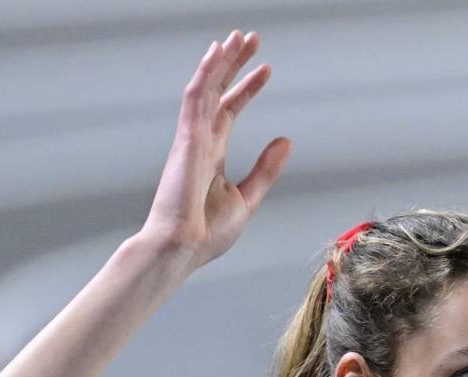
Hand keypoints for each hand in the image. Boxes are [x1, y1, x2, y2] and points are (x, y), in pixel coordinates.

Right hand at [140, 30, 291, 270]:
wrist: (182, 248)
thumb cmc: (206, 234)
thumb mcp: (247, 198)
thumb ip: (265, 169)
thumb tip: (285, 141)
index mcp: (212, 157)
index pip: (230, 112)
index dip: (247, 88)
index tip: (265, 70)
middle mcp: (200, 143)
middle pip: (218, 93)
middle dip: (234, 65)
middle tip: (251, 39)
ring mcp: (192, 140)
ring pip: (207, 89)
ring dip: (221, 61)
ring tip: (238, 37)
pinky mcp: (186, 140)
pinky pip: (195, 99)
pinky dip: (206, 74)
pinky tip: (216, 52)